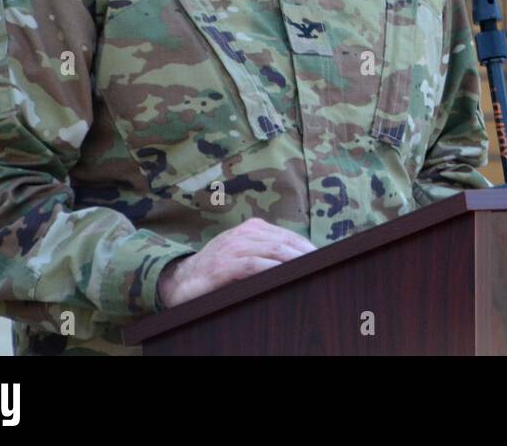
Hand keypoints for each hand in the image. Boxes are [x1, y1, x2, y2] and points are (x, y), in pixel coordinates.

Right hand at [157, 217, 315, 308]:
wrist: (181, 279)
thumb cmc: (218, 268)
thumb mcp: (243, 253)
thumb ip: (266, 252)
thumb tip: (299, 261)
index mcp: (253, 228)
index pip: (288, 236)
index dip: (307, 247)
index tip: (325, 258)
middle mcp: (245, 233)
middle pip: (285, 242)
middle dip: (306, 254)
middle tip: (324, 265)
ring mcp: (234, 248)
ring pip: (273, 251)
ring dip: (295, 261)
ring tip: (311, 269)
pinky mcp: (225, 265)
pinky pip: (254, 265)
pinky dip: (273, 269)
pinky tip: (286, 275)